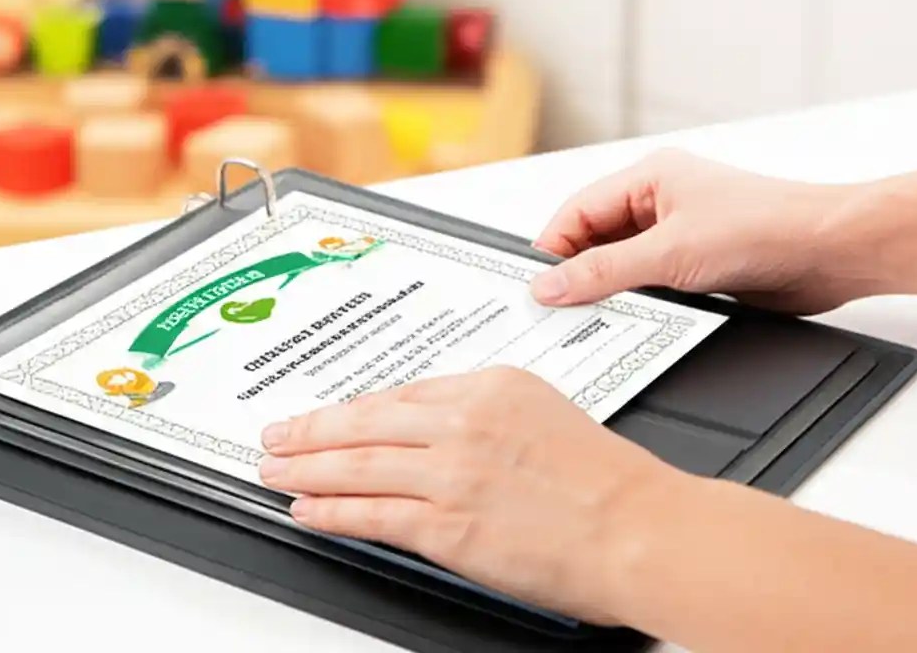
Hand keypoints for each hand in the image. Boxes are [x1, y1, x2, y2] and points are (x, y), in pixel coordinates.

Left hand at [258, 367, 688, 623]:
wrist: (642, 530)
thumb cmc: (609, 481)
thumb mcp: (544, 413)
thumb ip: (485, 413)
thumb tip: (435, 429)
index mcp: (489, 387)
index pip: (400, 395)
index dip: (352, 408)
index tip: (328, 414)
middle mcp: (462, 423)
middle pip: (364, 422)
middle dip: (310, 431)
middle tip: (275, 435)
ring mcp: (450, 474)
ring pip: (356, 466)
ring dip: (305, 469)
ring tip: (274, 470)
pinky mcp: (446, 526)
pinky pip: (371, 515)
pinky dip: (331, 511)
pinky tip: (307, 509)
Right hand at [530, 149, 872, 313]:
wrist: (832, 251)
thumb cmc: (766, 226)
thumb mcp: (670, 253)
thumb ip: (603, 272)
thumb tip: (551, 285)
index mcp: (648, 178)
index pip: (577, 213)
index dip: (551, 250)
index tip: (534, 288)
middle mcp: (660, 203)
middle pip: (595, 241)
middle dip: (575, 274)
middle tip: (553, 311)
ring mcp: (679, 236)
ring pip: (621, 267)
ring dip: (608, 292)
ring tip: (588, 322)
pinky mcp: (698, 268)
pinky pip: (650, 287)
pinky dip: (635, 306)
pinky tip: (626, 325)